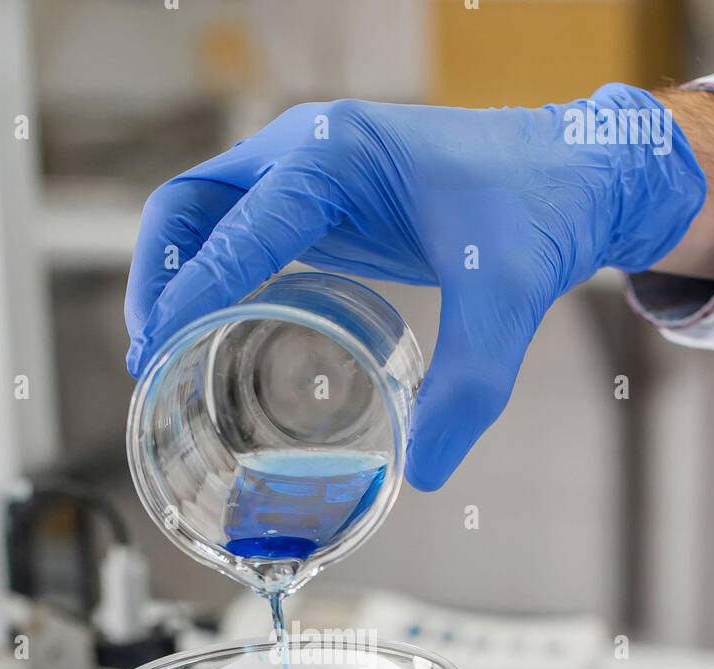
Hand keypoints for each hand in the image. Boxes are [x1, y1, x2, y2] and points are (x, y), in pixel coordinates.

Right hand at [125, 87, 704, 488]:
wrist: (567, 176)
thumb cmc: (535, 215)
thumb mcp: (506, 303)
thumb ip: (469, 388)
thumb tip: (425, 472)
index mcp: (338, 155)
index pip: (238, 224)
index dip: (190, 289)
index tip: (155, 350)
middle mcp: (308, 150)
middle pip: (191, 203)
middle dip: (156, 275)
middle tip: (146, 355)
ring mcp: (307, 170)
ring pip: (205, 212)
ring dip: (174, 272)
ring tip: (161, 350)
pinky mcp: (319, 200)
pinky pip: (241, 229)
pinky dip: (213, 273)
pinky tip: (214, 331)